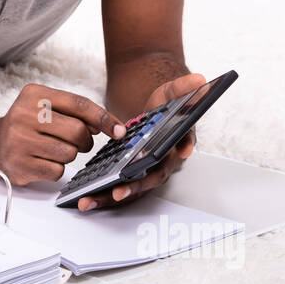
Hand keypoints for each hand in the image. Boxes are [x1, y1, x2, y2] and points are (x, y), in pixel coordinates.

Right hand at [0, 84, 126, 185]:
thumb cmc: (28, 123)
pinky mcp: (20, 165)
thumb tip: (109, 126)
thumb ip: (76, 112)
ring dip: (68, 155)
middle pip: (77, 131)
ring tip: (52, 149)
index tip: (119, 131)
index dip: (103, 118)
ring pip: (68, 153)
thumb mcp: (46, 107)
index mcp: (34, 95)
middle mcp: (23, 114)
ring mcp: (19, 141)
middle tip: (79, 142)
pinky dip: (56, 168)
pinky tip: (42, 160)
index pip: (79, 104)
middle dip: (85, 141)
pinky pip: (56, 171)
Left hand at [77, 73, 205, 210]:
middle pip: (150, 180)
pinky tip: (83, 199)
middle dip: (134, 187)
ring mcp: (146, 172)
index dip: (166, 163)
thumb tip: (201, 80)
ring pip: (131, 190)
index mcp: (176, 145)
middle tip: (117, 192)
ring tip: (87, 203)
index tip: (157, 169)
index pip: (174, 154)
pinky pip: (119, 189)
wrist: (157, 112)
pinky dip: (103, 195)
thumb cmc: (166, 105)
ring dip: (110, 198)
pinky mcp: (131, 175)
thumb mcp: (172, 91)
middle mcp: (162, 163)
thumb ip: (183, 87)